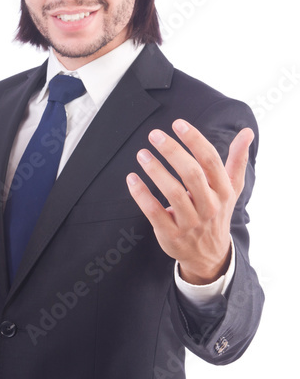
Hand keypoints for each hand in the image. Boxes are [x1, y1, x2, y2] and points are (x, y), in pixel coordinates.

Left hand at [126, 119, 253, 284]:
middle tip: (154, 135)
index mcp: (223, 191)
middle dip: (172, 151)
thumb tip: (247, 132)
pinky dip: (141, 194)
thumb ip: (236, 160)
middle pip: (192, 174)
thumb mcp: (230, 189)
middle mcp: (209, 206)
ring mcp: (190, 221)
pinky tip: (132, 179)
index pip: (211, 161)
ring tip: (142, 154)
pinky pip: (154, 212)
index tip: (178, 123)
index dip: (195, 140)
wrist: (209, 254)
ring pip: (173, 192)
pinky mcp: (171, 233)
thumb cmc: (217, 212)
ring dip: (155, 170)